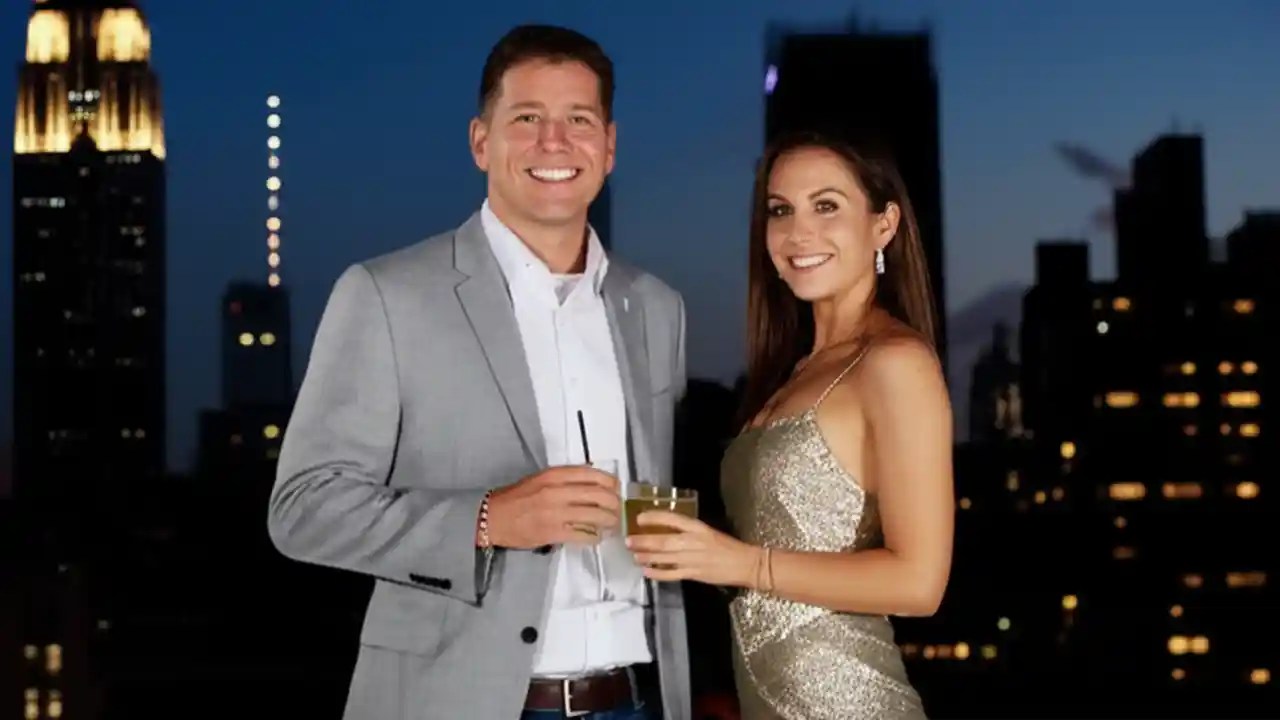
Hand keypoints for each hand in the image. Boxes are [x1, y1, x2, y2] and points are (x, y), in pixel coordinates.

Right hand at [485, 465, 619, 548]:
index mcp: (554, 475)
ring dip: (609, 521)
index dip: (611, 482)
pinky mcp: (553, 533)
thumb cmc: (517, 497)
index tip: (617, 488)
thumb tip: (593, 481)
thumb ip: (565, 479)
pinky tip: (596, 537)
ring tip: (612, 524)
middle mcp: (557, 491)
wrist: (493, 518)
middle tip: (618, 509)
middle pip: (599, 494)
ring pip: (595, 515)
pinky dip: (595, 536)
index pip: (593, 474)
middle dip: (615, 503)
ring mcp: (555, 513)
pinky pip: (583, 534)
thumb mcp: (540, 479)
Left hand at [624, 511, 758, 586]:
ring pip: (664, 557)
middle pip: (663, 540)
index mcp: (698, 528)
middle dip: (643, 540)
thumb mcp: (708, 531)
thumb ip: (689, 531)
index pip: (672, 519)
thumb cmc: (728, 546)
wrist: (745, 563)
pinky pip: (671, 574)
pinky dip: (657, 573)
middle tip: (628, 540)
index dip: (654, 517)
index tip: (639, 518)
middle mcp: (692, 542)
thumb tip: (666, 530)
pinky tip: (646, 572)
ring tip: (634, 555)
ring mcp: (692, 559)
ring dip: (646, 556)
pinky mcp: (693, 574)